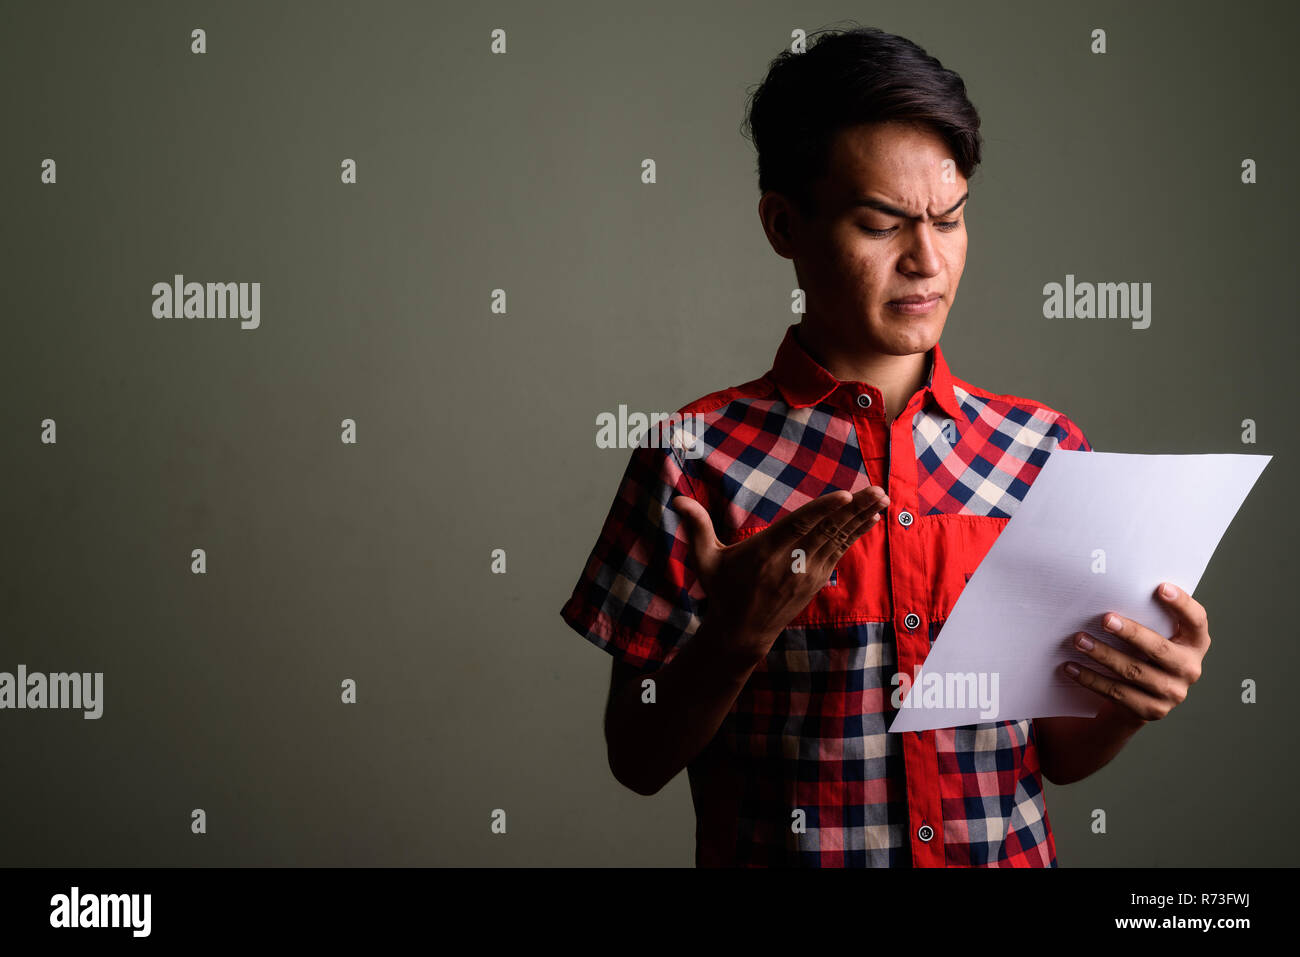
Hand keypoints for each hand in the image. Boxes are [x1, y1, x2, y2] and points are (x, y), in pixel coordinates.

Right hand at [671, 485, 889, 662]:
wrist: (742, 633)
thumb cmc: (722, 591)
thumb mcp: (704, 561)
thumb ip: (696, 528)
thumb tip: (676, 499)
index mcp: (766, 553)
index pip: (799, 527)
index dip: (822, 511)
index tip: (844, 496)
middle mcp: (791, 563)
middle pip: (827, 531)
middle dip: (855, 510)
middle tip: (878, 491)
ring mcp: (807, 573)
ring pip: (838, 540)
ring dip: (862, 518)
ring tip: (882, 498)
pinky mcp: (816, 581)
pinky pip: (840, 552)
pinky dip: (856, 534)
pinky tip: (872, 519)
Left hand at [1064, 582, 1210, 724]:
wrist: (1142, 696)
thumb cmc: (1145, 652)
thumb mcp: (1155, 633)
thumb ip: (1148, 615)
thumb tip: (1111, 588)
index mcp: (1195, 643)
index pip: (1196, 620)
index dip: (1182, 604)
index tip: (1161, 587)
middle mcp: (1189, 668)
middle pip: (1160, 649)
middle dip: (1131, 633)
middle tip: (1105, 619)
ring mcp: (1172, 692)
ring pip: (1134, 672)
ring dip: (1103, 655)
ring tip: (1079, 640)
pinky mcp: (1151, 710)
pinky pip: (1117, 693)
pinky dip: (1091, 678)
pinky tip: (1072, 667)